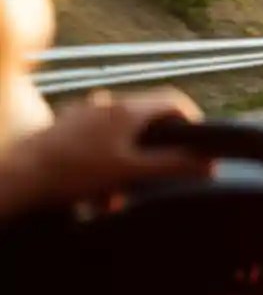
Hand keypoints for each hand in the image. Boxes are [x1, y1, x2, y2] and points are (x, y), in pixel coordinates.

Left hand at [0, 87, 210, 216]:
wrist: (20, 176)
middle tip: (157, 175)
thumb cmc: (75, 173)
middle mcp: (107, 104)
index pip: (173, 101)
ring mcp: (83, 113)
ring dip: (128, 157)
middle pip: (147, 116)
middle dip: (156, 146)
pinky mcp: (65, 126)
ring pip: (120, 131)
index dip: (191, 121)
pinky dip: (103, 157)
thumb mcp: (133, 172)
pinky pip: (95, 138)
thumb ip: (174, 166)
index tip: (197, 144)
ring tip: (118, 193)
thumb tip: (210, 164)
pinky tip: (92, 184)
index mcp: (128, 110)